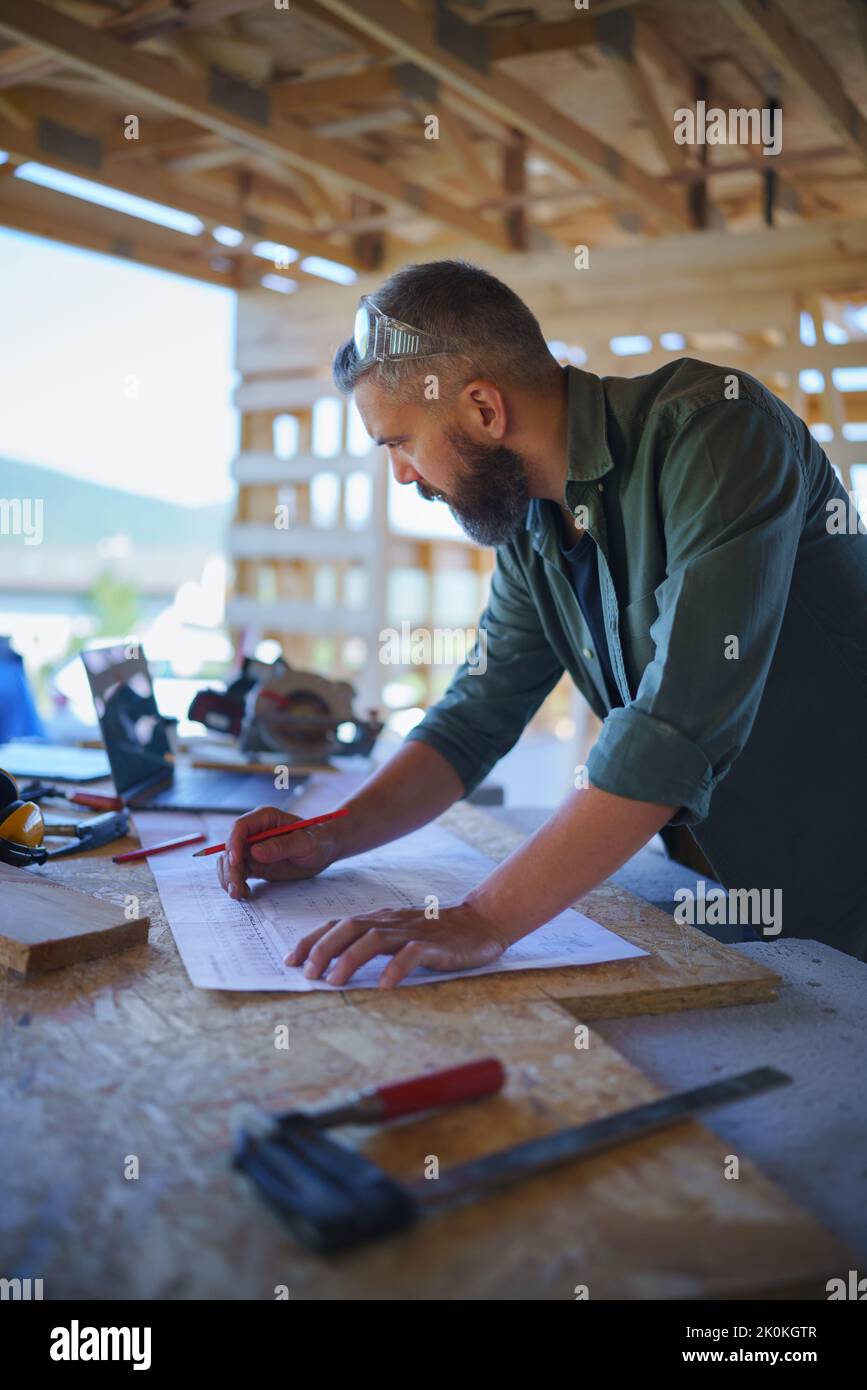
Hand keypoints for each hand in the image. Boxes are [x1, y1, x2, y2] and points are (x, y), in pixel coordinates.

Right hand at [217, 804, 340, 899]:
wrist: (324, 851)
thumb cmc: (318, 841)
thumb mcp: (305, 843)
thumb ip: (281, 846)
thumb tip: (255, 851)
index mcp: (265, 818)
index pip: (240, 827)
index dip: (233, 843)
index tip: (236, 862)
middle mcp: (254, 832)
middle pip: (230, 847)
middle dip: (230, 868)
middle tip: (236, 887)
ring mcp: (251, 848)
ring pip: (229, 862)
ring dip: (229, 878)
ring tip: (239, 894)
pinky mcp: (253, 863)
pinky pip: (237, 873)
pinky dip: (235, 883)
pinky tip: (244, 893)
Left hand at [286, 899, 510, 988]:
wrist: (482, 922)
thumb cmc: (436, 933)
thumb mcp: (398, 933)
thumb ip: (371, 942)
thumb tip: (334, 963)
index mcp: (380, 919)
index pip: (338, 924)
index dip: (313, 940)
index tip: (291, 960)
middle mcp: (391, 921)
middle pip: (350, 927)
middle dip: (324, 949)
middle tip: (308, 974)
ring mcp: (413, 931)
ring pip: (375, 938)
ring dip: (351, 958)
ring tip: (335, 980)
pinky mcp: (436, 945)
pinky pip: (412, 954)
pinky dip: (395, 968)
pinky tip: (384, 985)